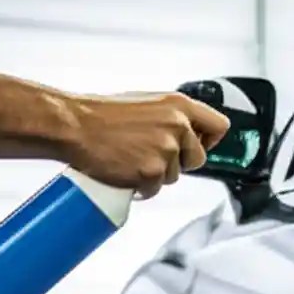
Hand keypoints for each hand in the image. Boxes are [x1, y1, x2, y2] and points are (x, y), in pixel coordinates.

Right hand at [60, 92, 230, 198]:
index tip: (196, 146)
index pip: (219, 126)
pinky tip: (125, 171)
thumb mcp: (147, 104)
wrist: (74, 126)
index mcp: (179, 106)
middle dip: (179, 163)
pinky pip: (155, 189)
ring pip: (174, 176)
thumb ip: (172, 118)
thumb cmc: (103, 114)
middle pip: (198, 159)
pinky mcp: (152, 171)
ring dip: (156, 174)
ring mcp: (166, 150)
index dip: (208, 141)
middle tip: (151, 155)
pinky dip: (141, 186)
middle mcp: (178, 126)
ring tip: (131, 158)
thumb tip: (189, 133)